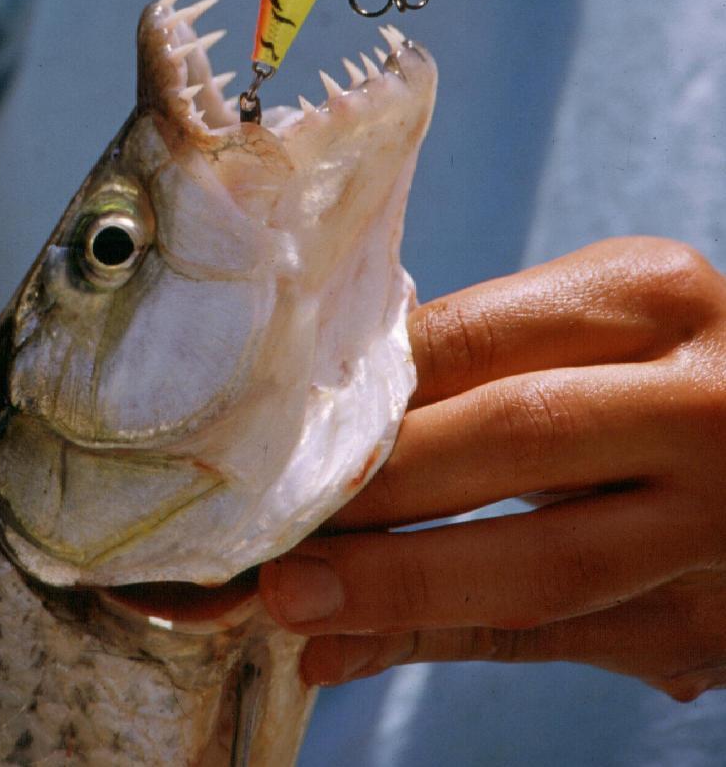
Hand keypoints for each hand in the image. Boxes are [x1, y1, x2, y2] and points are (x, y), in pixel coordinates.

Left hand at [259, 237, 725, 701]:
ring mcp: (716, 525)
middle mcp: (701, 405)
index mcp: (656, 297)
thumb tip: (332, 399)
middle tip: (265, 514)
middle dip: (374, 484)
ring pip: (536, 566)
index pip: (478, 336)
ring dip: (393, 583)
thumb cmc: (660, 365)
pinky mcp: (702, 623)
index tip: (272, 420)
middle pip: (513, 438)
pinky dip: (434, 640)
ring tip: (287, 594)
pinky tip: (342, 649)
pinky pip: (547, 640)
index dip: (366, 387)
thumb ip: (489, 355)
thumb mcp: (602, 323)